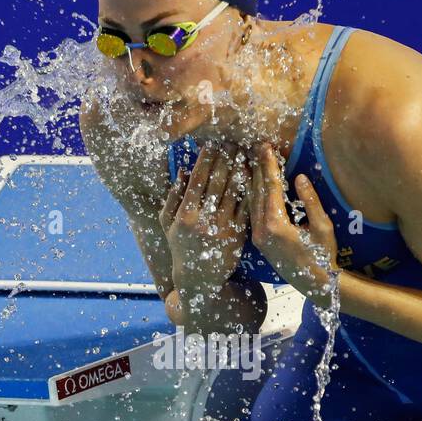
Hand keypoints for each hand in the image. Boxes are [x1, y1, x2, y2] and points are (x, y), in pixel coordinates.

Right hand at [159, 142, 251, 296]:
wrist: (199, 279)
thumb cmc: (181, 247)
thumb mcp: (167, 225)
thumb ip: (172, 197)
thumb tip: (183, 170)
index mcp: (185, 215)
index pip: (197, 179)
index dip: (206, 159)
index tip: (212, 143)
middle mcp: (204, 220)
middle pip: (217, 181)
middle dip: (226, 158)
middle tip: (234, 141)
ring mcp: (223, 227)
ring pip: (234, 191)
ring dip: (241, 169)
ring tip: (246, 152)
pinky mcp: (239, 234)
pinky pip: (246, 206)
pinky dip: (251, 189)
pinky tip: (254, 175)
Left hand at [248, 142, 339, 304]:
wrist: (315, 284)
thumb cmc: (323, 255)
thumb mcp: (322, 226)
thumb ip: (310, 201)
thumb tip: (299, 177)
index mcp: (275, 225)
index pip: (271, 187)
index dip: (269, 165)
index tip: (266, 146)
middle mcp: (261, 230)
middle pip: (256, 191)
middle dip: (257, 168)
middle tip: (256, 146)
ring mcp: (257, 237)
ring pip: (251, 202)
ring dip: (252, 180)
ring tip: (251, 159)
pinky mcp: (258, 241)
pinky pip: (252, 212)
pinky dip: (252, 195)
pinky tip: (252, 183)